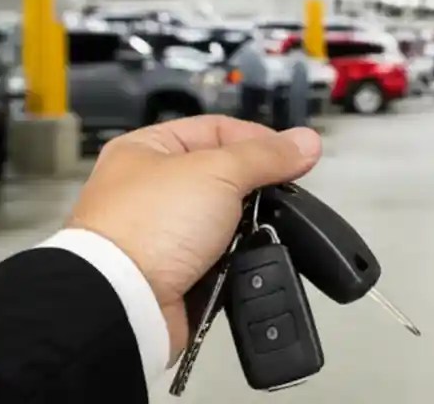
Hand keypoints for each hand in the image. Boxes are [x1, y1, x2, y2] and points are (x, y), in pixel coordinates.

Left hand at [66, 116, 321, 359]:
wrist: (125, 303)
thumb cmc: (155, 223)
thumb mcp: (219, 172)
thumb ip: (267, 155)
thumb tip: (308, 141)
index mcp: (147, 150)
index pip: (217, 129)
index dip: (259, 139)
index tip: (294, 158)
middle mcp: (152, 189)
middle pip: (225, 175)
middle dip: (257, 186)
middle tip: (286, 195)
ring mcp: (164, 233)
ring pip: (227, 219)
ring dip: (250, 225)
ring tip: (270, 228)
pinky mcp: (176, 272)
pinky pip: (222, 256)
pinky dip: (240, 257)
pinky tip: (254, 256)